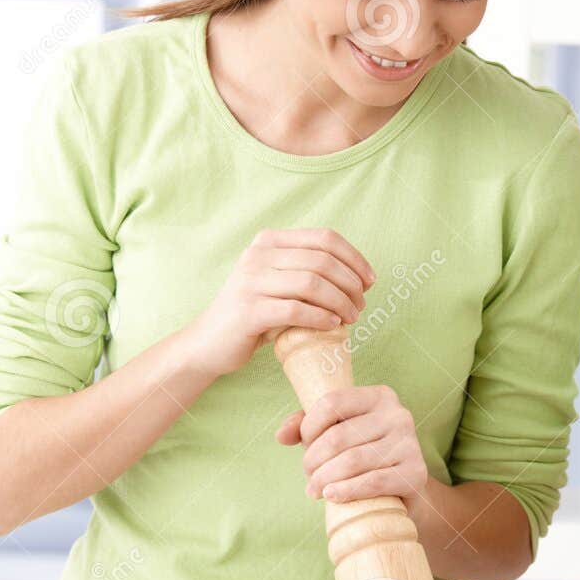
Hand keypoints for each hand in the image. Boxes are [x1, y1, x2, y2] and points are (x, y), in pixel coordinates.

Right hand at [184, 229, 374, 378]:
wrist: (209, 342)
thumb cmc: (254, 314)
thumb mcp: (279, 283)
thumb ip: (308, 271)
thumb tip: (358, 278)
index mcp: (269, 241)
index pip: (324, 237)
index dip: (354, 258)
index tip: (370, 281)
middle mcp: (258, 255)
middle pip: (322, 260)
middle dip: (351, 284)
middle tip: (361, 306)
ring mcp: (251, 282)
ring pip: (312, 283)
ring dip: (341, 302)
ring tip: (351, 318)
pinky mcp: (249, 311)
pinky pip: (296, 309)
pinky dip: (322, 317)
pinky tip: (333, 326)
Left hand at [277, 384, 427, 506]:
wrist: (404, 489)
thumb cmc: (365, 455)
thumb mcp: (336, 433)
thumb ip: (306, 427)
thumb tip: (281, 436)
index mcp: (379, 396)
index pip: (332, 402)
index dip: (309, 427)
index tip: (305, 446)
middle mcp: (398, 414)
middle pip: (338, 436)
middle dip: (314, 461)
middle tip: (309, 477)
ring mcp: (410, 443)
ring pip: (352, 461)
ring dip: (325, 479)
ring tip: (315, 490)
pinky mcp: (415, 472)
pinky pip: (373, 482)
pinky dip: (347, 491)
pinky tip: (332, 496)